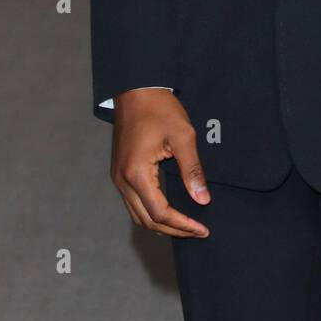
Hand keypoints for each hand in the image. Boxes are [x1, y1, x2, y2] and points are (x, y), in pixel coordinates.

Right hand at [110, 88, 209, 237]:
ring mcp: (118, 176)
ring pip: (138, 214)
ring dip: (161, 223)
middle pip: (146, 219)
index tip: (202, 230)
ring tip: (186, 225)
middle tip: (197, 231)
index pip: (160, 212)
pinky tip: (169, 210)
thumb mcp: (183, 136)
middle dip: (173, 229)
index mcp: (136, 173)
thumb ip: (192, 170)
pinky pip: (134, 202)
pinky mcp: (119, 171)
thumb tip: (202, 200)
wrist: (136, 89)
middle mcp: (122, 180)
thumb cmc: (159, 108)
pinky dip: (151, 212)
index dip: (182, 225)